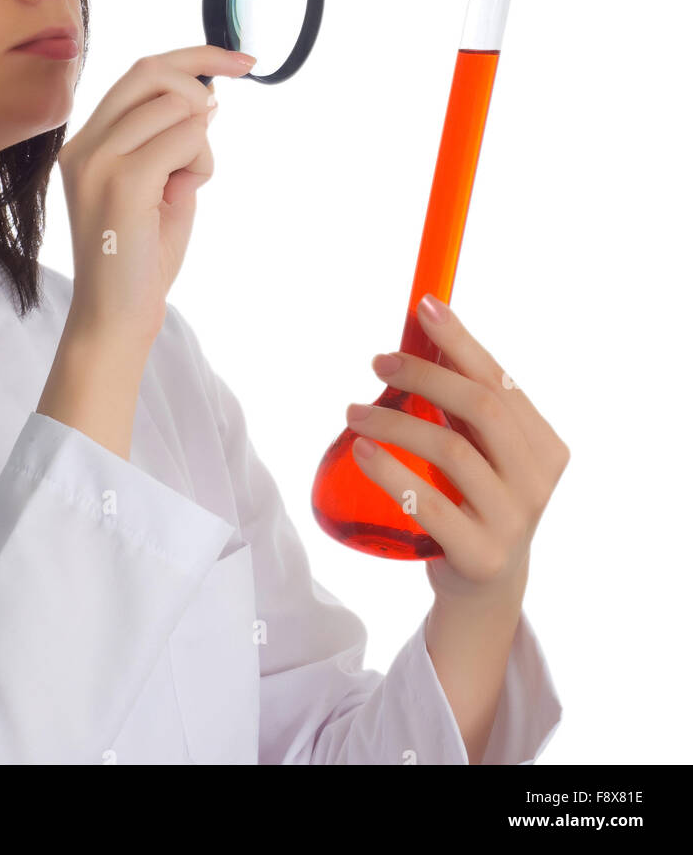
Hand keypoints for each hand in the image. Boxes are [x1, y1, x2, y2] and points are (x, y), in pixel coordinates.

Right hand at [57, 44, 254, 343]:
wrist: (117, 316)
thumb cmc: (142, 257)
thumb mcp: (160, 184)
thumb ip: (172, 139)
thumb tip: (206, 95)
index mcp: (87, 142)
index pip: (140, 72)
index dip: (194, 57)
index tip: (239, 62)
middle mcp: (83, 144)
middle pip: (153, 71)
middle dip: (202, 75)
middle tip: (224, 110)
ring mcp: (98, 160)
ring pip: (178, 106)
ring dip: (200, 143)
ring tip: (183, 185)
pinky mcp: (122, 180)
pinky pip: (186, 138)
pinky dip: (199, 162)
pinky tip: (182, 194)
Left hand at [345, 295, 569, 604]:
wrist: (484, 590)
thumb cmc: (474, 503)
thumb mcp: (483, 453)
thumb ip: (464, 408)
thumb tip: (417, 339)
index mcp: (545, 446)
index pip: (501, 381)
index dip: (462, 341)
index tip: (424, 307)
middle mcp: (537, 481)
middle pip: (481, 407)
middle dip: (425, 374)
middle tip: (378, 363)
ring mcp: (513, 520)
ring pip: (450, 449)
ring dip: (394, 421)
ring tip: (353, 412)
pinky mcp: (479, 554)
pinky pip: (429, 503)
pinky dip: (390, 470)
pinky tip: (361, 450)